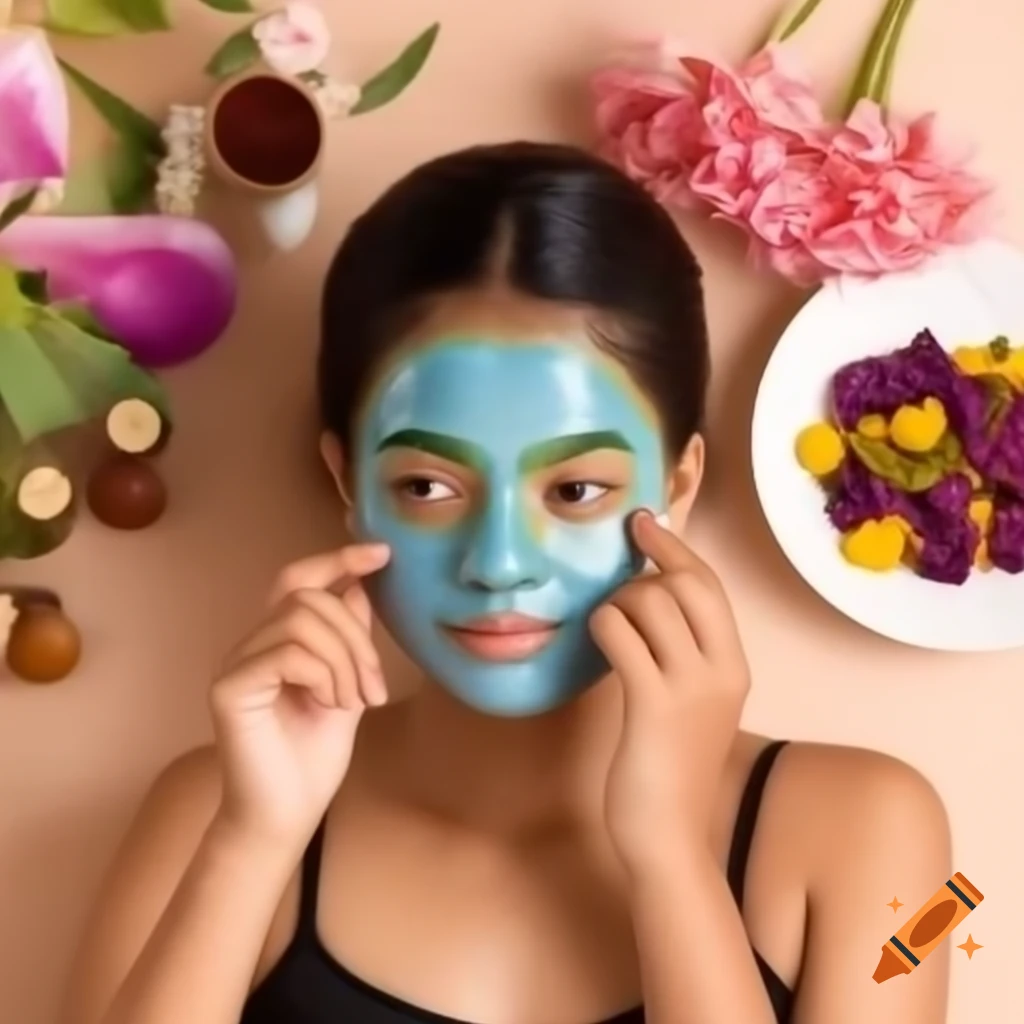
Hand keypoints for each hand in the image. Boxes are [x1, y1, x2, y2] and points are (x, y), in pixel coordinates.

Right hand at [208, 542, 389, 850]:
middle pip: (310, 596)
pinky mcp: (229, 688)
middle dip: (356, 636)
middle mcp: (250, 644)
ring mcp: (235, 664)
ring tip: (352, 702)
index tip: (381, 553)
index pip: (299, 579)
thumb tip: (359, 585)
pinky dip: (322, 674)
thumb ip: (349, 638)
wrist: (287, 815)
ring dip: (344, 659)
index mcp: (277, 641)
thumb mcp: (348, 685)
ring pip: (301, 620)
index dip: (338, 558)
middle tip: (375, 688)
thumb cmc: (314, 757)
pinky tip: (331, 705)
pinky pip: (287, 653)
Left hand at [590, 512, 748, 872]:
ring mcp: (690, 687)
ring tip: (605, 630)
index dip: (676, 548)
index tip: (646, 522)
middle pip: (685, 582)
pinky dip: (601, 625)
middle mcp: (722, 669)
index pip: (710, 586)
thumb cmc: (669, 767)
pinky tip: (593, 641)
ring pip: (649, 600)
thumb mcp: (692, 704)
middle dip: (646, 564)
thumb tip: (646, 598)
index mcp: (734, 666)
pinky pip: (619, 635)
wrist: (668, 836)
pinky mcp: (652, 705)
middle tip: (618, 567)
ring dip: (615, 602)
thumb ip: (683, 655)